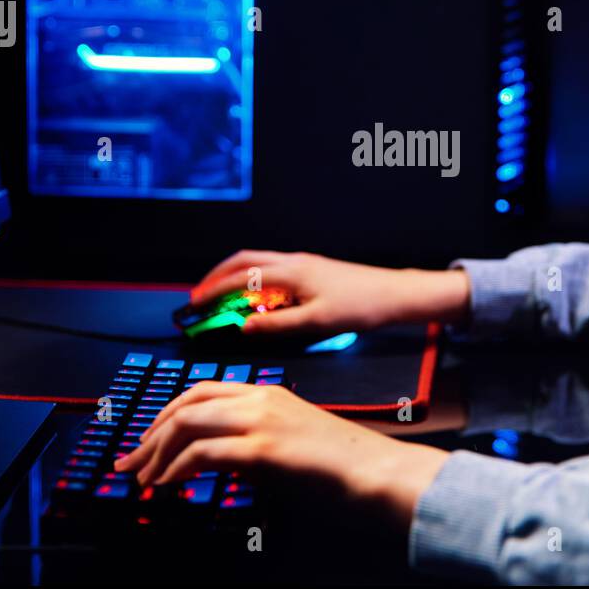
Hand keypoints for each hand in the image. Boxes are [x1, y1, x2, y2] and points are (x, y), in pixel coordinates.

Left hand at [111, 381, 449, 529]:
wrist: (379, 473)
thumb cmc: (346, 466)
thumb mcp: (293, 444)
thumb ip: (257, 445)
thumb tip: (224, 463)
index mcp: (268, 394)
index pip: (203, 392)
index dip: (168, 414)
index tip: (149, 439)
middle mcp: (260, 399)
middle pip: (186, 403)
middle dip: (150, 433)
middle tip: (131, 461)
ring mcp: (261, 420)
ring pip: (187, 422)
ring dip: (156, 452)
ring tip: (142, 479)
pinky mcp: (263, 448)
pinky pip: (201, 453)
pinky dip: (176, 470)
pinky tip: (167, 487)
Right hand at [188, 250, 469, 336]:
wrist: (395, 295)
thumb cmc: (361, 306)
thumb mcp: (316, 323)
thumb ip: (277, 325)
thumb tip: (243, 327)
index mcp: (291, 272)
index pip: (240, 277)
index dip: (213, 291)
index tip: (194, 304)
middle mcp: (293, 262)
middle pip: (243, 261)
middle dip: (217, 276)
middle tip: (199, 296)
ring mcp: (303, 264)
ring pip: (258, 263)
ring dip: (235, 277)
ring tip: (221, 298)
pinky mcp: (312, 271)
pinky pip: (273, 271)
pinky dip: (255, 281)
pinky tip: (257, 300)